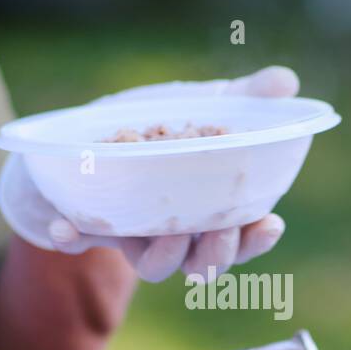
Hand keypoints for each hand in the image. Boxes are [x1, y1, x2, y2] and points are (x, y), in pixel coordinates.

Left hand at [0, 65, 295, 281]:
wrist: (93, 126)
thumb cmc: (161, 119)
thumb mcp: (204, 103)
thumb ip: (245, 98)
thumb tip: (285, 83)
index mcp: (211, 208)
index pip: (243, 238)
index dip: (258, 239)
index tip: (269, 222)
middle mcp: (176, 230)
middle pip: (203, 263)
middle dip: (215, 254)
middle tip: (218, 228)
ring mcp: (135, 231)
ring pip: (153, 266)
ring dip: (162, 257)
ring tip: (166, 235)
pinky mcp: (92, 222)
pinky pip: (81, 240)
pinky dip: (73, 238)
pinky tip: (64, 227)